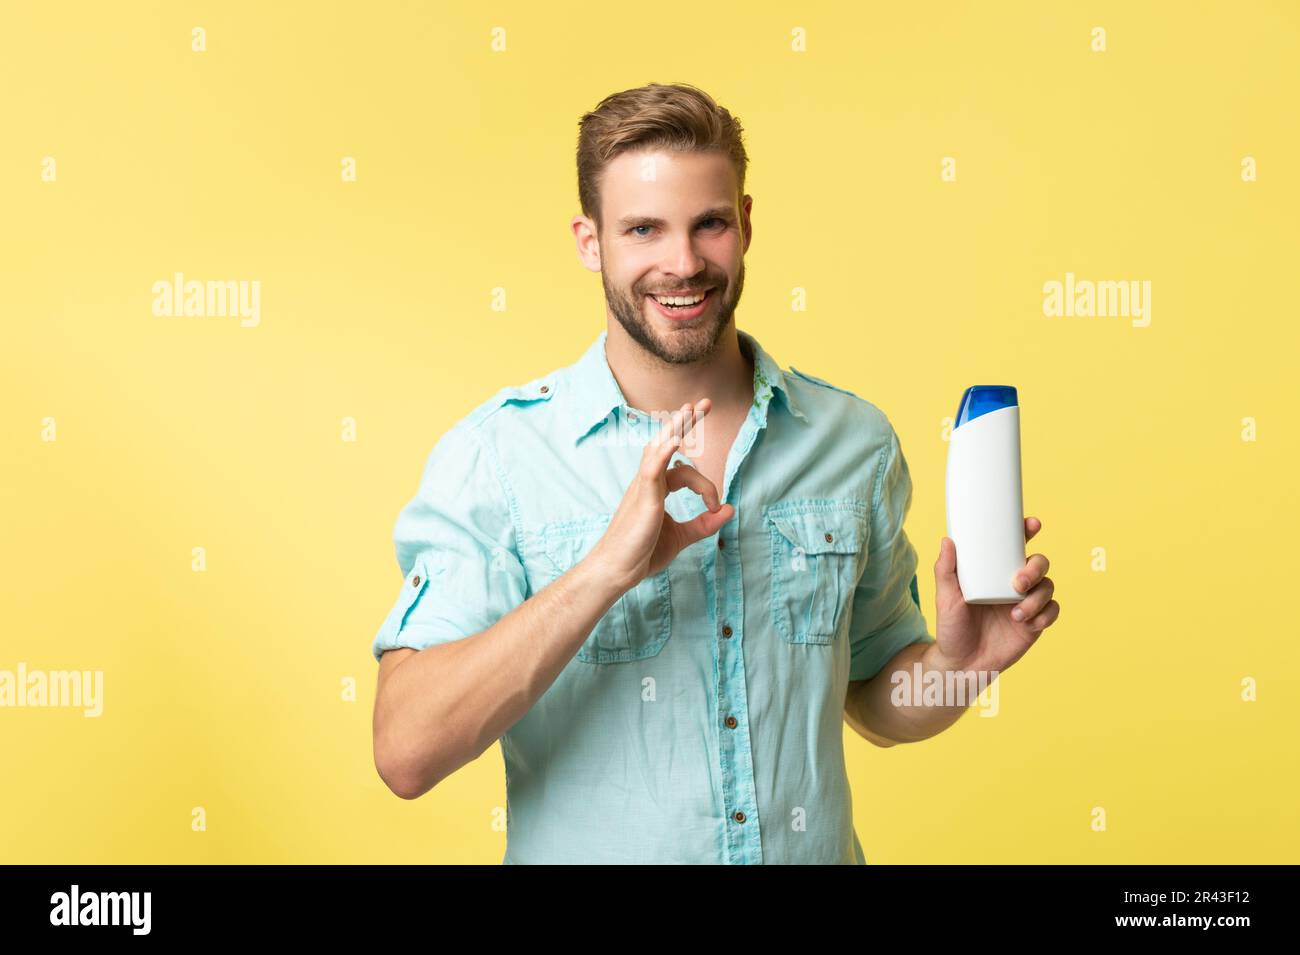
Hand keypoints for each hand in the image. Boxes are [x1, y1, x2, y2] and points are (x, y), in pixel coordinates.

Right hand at [589, 398, 734, 591]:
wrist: (617, 571)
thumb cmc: (641, 554)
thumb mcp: (682, 537)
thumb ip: (704, 524)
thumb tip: (730, 510)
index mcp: (655, 490)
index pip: (684, 471)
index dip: (706, 487)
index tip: (716, 507)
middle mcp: (648, 482)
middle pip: (667, 444)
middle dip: (686, 423)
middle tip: (704, 403)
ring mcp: (643, 487)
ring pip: (659, 448)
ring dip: (677, 427)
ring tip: (692, 408)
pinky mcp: (643, 498)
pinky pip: (653, 468)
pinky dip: (664, 452)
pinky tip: (676, 439)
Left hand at [925, 517, 1059, 673]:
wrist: (962, 664)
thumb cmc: (952, 627)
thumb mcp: (945, 598)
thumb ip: (945, 571)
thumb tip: (947, 540)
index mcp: (994, 572)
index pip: (1014, 546)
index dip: (1026, 531)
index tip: (1031, 524)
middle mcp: (1014, 584)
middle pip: (1039, 563)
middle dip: (1034, 569)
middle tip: (1018, 583)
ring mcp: (1026, 603)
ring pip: (1048, 587)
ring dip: (1037, 598)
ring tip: (1016, 613)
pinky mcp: (1035, 624)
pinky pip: (1052, 612)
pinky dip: (1045, 615)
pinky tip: (1028, 623)